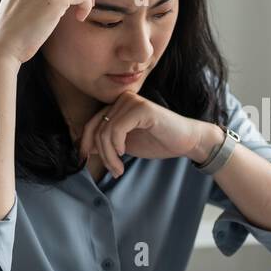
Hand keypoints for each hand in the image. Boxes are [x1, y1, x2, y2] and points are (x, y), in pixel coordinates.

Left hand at [79, 91, 223, 176]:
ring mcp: (132, 101)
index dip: (85, 143)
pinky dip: (116, 145)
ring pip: (105, 131)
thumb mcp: (125, 145)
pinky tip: (125, 153)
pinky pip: (117, 129)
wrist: (186, 141)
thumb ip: (106, 143)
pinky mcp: (141, 108)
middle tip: (112, 170)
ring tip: (119, 168)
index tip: (85, 162)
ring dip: (109, 155)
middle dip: (100, 153)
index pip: (91, 124)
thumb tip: (84, 148)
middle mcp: (122, 99)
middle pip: (96, 127)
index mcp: (117, 106)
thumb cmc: (158, 142)